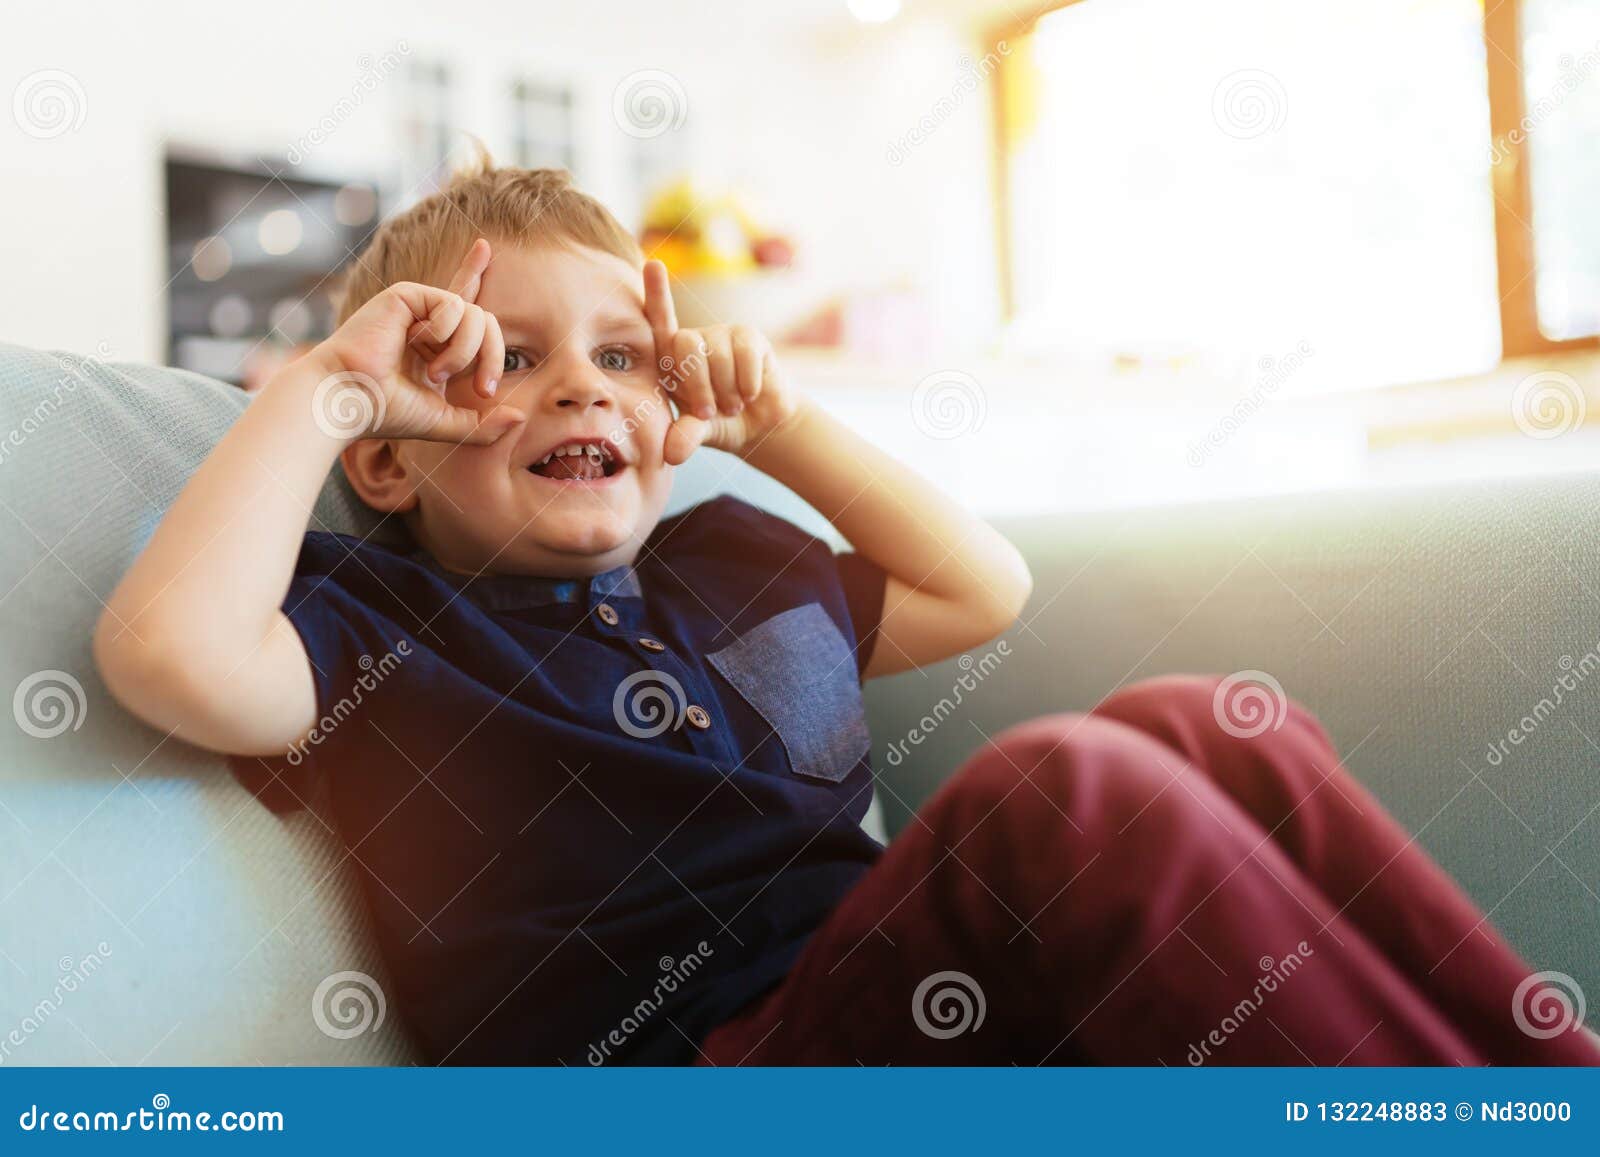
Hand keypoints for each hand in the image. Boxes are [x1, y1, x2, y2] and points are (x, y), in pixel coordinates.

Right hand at [307, 238, 523, 444]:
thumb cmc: (387, 413)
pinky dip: (447, 331)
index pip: (462, 307)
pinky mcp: (406, 295)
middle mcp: (425, 324)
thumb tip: (521, 418)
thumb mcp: (445, 424)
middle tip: (482, 388)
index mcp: (433, 347)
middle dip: (493, 356)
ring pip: (476, 314)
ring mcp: (416, 309)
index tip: (484, 246)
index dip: (472, 274)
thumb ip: (482, 425)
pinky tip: (418, 344)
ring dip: (465, 350)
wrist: (351, 399)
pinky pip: (454, 304)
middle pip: (485, 321)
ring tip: (434, 372)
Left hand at [643, 260, 800, 464]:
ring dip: (727, 390)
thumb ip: (685, 436)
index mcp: (670, 359)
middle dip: (697, 384)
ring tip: (733, 404)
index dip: (657, 293)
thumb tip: (674, 454)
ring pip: (717, 354)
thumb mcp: (699, 432)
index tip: (654, 264)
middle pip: (685, 344)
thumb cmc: (718, 423)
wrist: (760, 425)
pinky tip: (751, 393)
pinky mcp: (749, 337)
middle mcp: (693, 340)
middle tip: (708, 409)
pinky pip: (746, 354)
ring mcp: (721, 335)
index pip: (659, 321)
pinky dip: (747, 382)